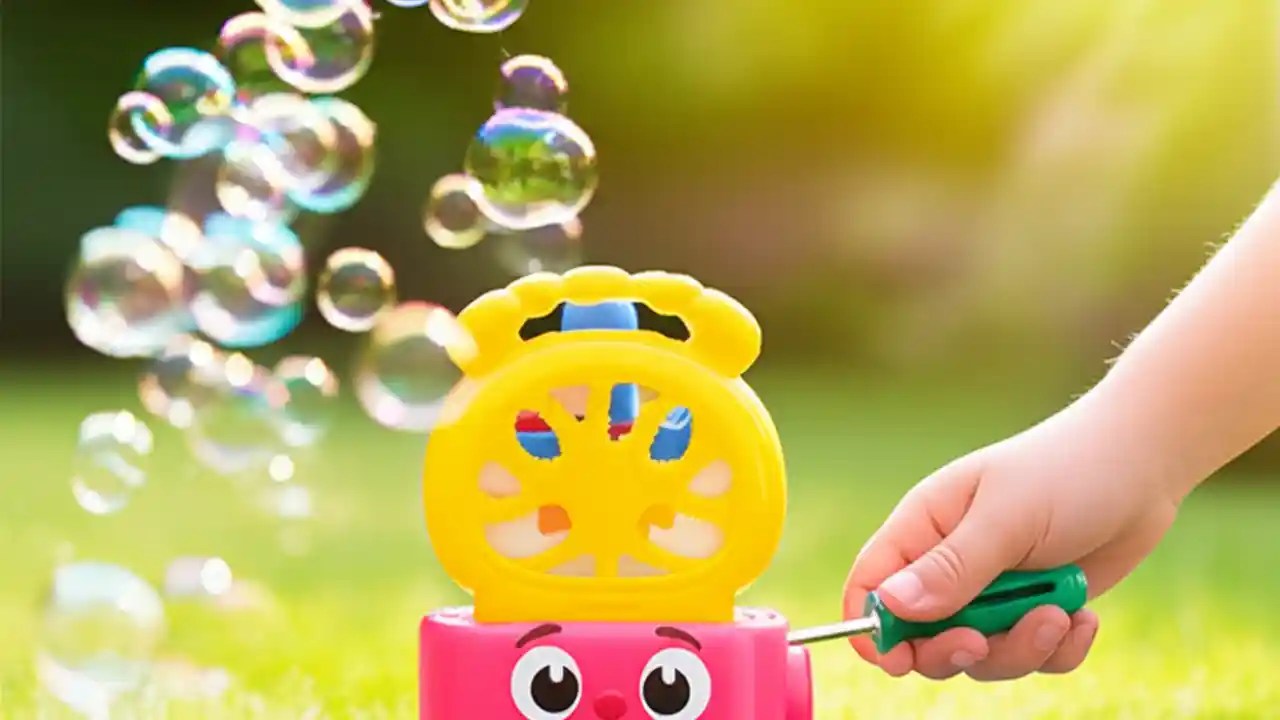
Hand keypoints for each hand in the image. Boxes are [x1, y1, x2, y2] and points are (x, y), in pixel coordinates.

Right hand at [842, 400, 1181, 680]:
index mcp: (925, 527)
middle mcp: (951, 563)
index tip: (896, 662)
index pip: (871, 583)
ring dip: (1021, 648)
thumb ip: (951, 567)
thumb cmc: (1067, 471)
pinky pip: (1031, 656)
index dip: (873, 628)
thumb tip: (891, 606)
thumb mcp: (1006, 518)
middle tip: (985, 640)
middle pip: (922, 635)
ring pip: (982, 655)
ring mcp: (994, 590)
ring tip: (1060, 615)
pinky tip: (1084, 617)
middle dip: (955, 649)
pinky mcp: (1036, 609)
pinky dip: (1058, 649)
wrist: (1143, 464)